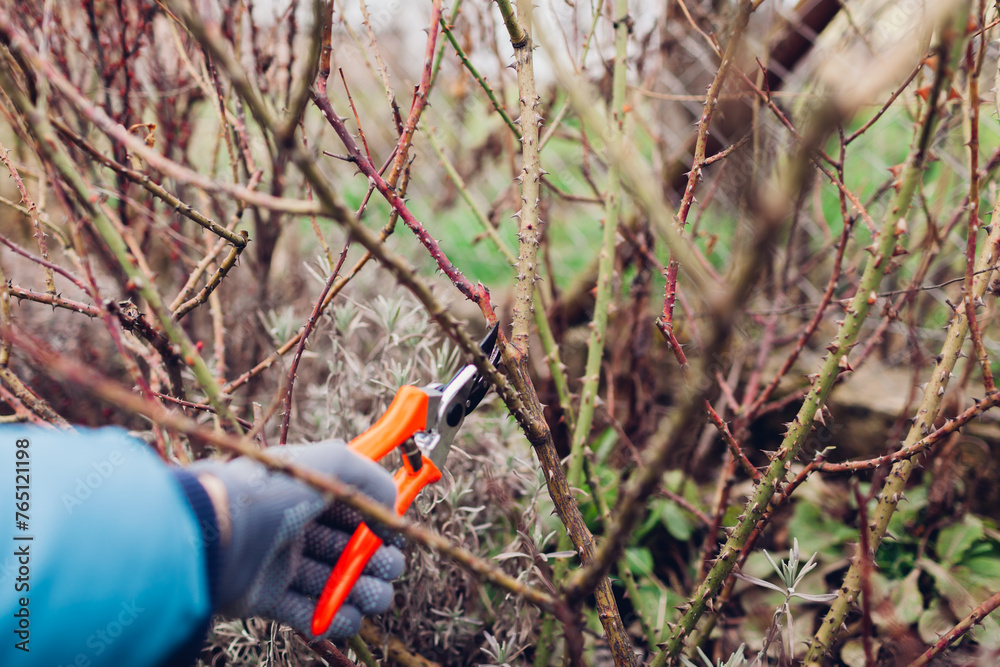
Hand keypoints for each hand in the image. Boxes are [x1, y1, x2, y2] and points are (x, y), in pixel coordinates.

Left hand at [190, 441, 403, 639]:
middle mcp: (295, 526)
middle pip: (347, 550)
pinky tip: (349, 616)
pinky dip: (332, 618)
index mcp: (307, 493)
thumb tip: (392, 507)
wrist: (219, 531)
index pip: (352, 512)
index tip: (394, 537)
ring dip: (361, 592)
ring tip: (373, 597)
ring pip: (332, 583)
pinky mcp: (266, 598)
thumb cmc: (274, 491)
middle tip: (388, 569)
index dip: (377, 526)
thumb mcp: (331, 463)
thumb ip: (372, 478)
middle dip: (376, 563)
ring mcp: (280, 563)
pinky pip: (307, 613)